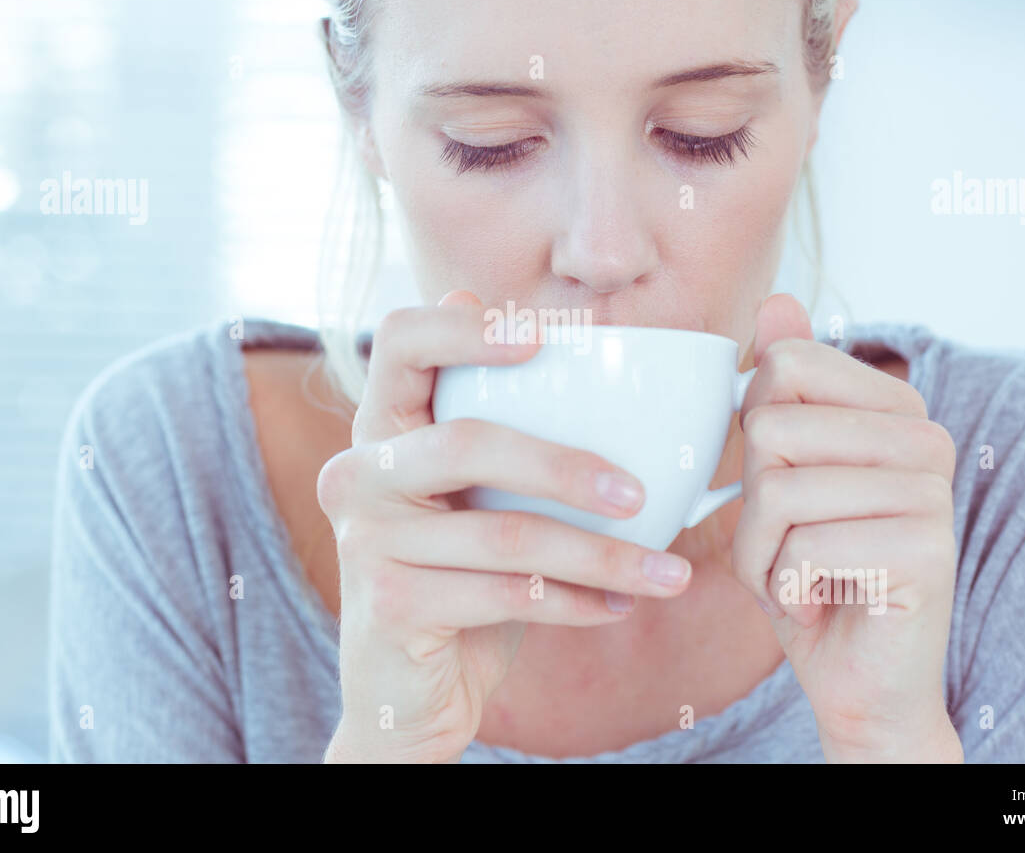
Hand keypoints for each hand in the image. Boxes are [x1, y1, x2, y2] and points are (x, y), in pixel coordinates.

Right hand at [317, 291, 694, 762]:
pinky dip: (577, 602)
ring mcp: (365, 540)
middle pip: (466, 442)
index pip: (403, 341)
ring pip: (505, 534)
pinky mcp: (389, 604)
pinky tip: (620, 606)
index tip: (552, 336)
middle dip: (565, 466)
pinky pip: (506, 595)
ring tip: (667, 572)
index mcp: (382, 427)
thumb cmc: (460, 578)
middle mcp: (357, 473)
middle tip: (639, 492)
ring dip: (601, 555)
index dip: (469, 329)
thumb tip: (586, 346)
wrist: (408, 695)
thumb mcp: (480, 501)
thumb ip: (511, 433)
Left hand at [730, 294, 960, 761]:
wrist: (860, 681)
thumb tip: (778, 299)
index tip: (788, 488)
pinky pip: (801, 548)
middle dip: (752, 506)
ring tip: (804, 577)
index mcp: (893, 407)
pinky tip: (825, 604)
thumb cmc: (815, 573)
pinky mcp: (928, 547)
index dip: (754, 438)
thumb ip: (786, 389)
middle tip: (792, 545)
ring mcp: (933, 490)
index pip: (781, 367)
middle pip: (771, 430)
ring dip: (762, 555)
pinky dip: (787, 590)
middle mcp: (925, 436)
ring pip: (778, 493)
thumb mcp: (783, 476)